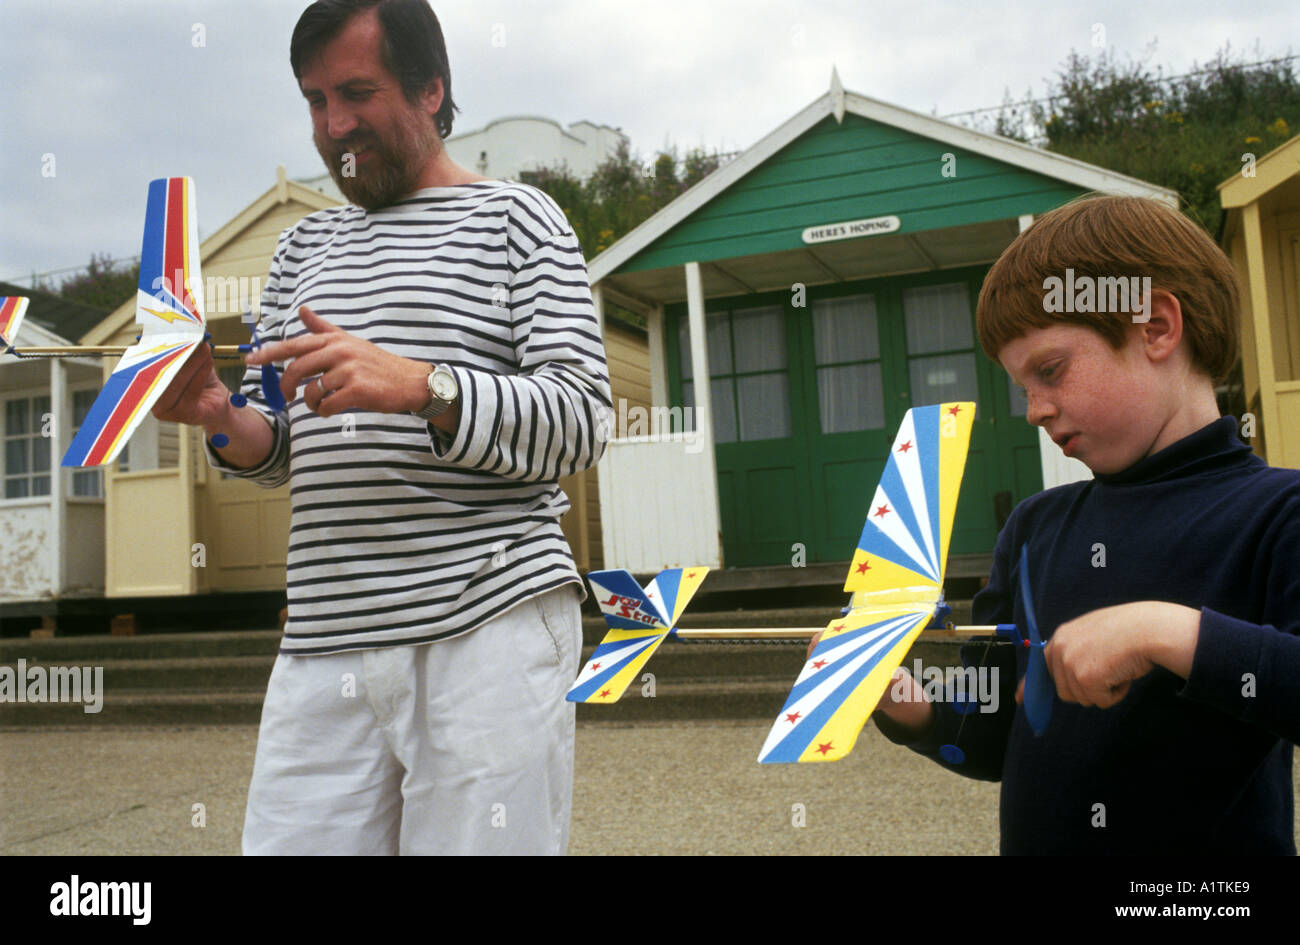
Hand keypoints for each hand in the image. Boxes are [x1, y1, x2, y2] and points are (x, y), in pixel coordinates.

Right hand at [151, 341, 231, 427]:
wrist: (219, 404)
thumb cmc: (200, 382)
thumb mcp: (190, 363)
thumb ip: (184, 351)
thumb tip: (183, 334)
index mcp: (146, 384)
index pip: (147, 365)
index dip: (158, 349)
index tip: (171, 335)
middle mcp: (151, 399)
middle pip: (161, 374)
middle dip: (178, 354)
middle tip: (190, 340)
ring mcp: (166, 410)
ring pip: (177, 382)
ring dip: (192, 363)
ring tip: (204, 349)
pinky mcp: (183, 415)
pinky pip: (191, 391)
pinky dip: (201, 373)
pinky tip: (208, 361)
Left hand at [246, 306, 435, 419]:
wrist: (409, 381)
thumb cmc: (377, 364)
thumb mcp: (350, 341)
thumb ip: (324, 328)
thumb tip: (304, 310)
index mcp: (334, 340)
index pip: (294, 345)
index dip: (269, 353)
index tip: (250, 361)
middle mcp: (339, 351)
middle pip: (297, 369)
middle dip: (287, 386)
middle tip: (288, 397)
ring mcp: (348, 370)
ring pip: (311, 390)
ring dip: (310, 402)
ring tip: (319, 404)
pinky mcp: (357, 389)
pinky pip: (326, 405)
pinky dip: (324, 411)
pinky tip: (331, 409)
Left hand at [1032, 601, 1200, 708]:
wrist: (1148, 628)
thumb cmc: (1129, 630)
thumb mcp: (1093, 635)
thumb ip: (1077, 650)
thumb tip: (1068, 676)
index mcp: (1061, 637)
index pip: (1040, 666)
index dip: (1032, 686)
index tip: (1019, 699)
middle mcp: (1060, 649)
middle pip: (1065, 691)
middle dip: (1088, 688)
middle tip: (1109, 670)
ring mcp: (1070, 664)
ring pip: (1083, 698)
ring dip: (1104, 690)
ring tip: (1117, 666)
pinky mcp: (1085, 678)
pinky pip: (1101, 701)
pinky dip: (1117, 694)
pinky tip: (1123, 673)